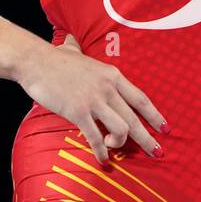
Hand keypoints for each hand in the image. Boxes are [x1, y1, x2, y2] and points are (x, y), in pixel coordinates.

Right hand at [17, 33, 169, 167]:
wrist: (36, 61)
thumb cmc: (54, 58)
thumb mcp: (75, 51)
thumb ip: (78, 50)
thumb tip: (71, 42)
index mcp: (112, 75)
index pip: (141, 99)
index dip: (155, 115)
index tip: (165, 128)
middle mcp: (108, 88)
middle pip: (135, 119)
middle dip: (148, 139)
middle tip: (157, 153)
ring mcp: (94, 100)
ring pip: (121, 129)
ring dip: (120, 144)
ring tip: (114, 149)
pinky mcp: (79, 112)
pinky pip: (96, 137)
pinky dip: (101, 151)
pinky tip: (102, 159)